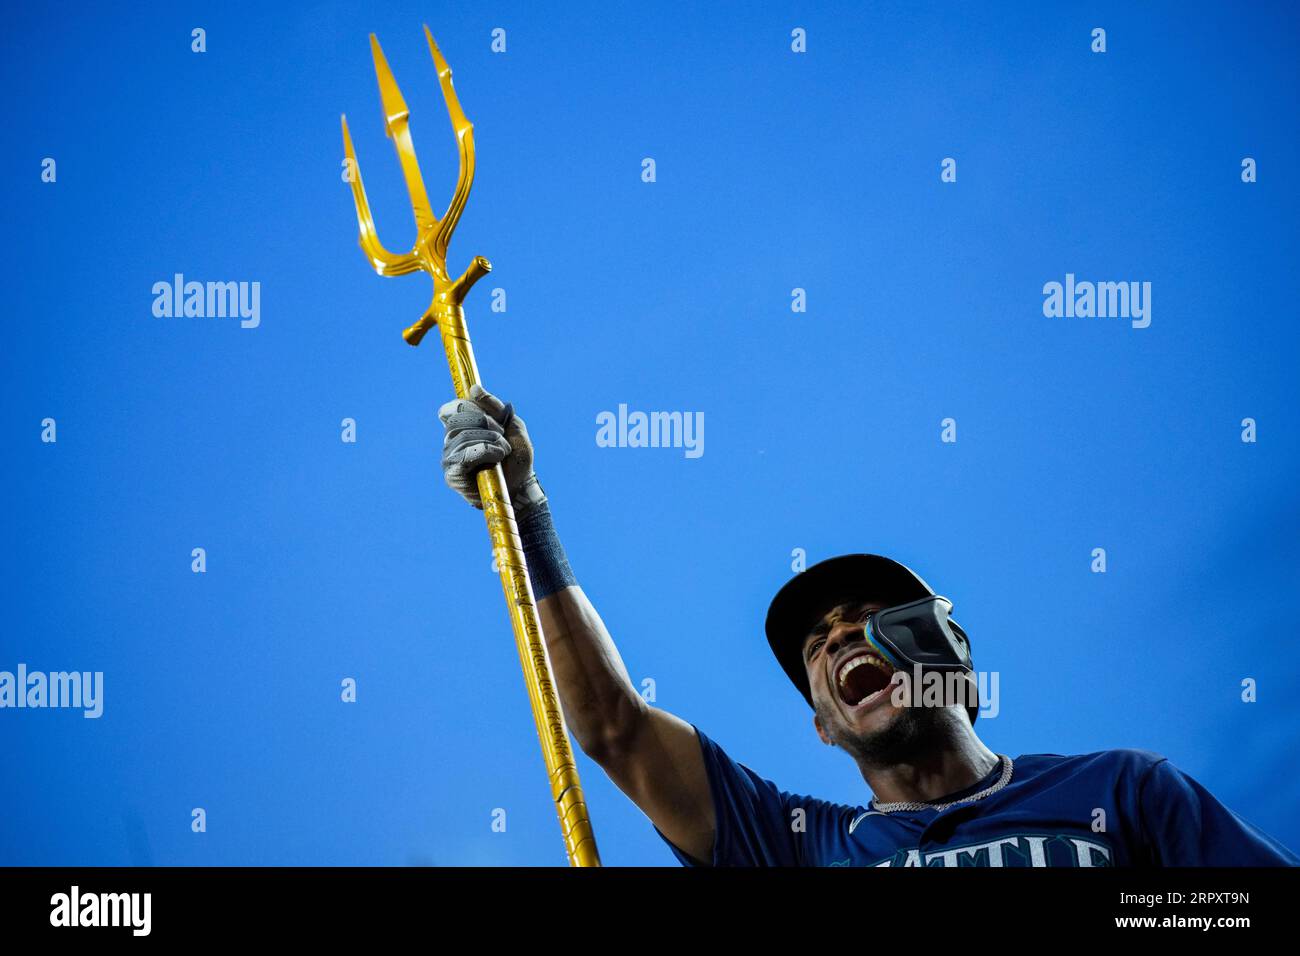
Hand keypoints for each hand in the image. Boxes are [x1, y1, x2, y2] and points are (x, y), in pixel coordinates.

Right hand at [437, 384, 546, 516]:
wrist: (522, 484)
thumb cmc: (516, 457)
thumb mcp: (511, 425)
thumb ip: (494, 406)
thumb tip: (474, 389)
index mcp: (462, 428)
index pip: (451, 409)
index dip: (469, 407)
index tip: (492, 417)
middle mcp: (451, 442)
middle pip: (458, 418)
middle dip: (486, 423)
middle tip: (502, 435)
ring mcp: (449, 458)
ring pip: (464, 435)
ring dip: (491, 439)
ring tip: (504, 451)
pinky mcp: (452, 475)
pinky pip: (465, 454)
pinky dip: (486, 451)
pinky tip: (497, 458)